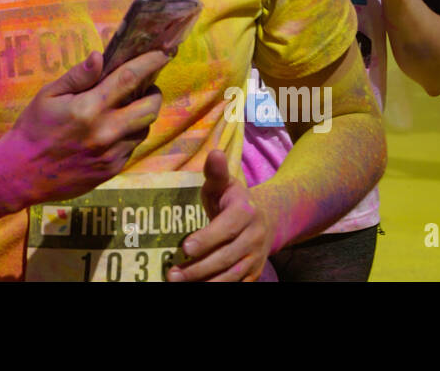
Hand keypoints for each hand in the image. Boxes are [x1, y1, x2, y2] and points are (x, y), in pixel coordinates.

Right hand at [0, 49, 169, 206]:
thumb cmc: (33, 128)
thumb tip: (99, 56)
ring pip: (143, 129)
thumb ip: (77, 76)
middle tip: (144, 87)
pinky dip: (128, 135)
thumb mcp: (48, 95)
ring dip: (139, 115)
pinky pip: (131, 147)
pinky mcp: (112, 170)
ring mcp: (112, 154)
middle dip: (153, 93)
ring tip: (123, 109)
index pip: (130, 79)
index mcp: (89, 108)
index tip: (162, 53)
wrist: (21, 174)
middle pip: (150, 108)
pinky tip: (110, 132)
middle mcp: (106, 132)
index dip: (150, 63)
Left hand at [167, 150, 271, 281]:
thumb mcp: (224, 183)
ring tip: (178, 282)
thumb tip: (215, 152)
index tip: (185, 248)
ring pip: (232, 275)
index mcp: (245, 212)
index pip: (226, 228)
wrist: (267, 218)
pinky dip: (217, 287)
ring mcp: (255, 257)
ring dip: (205, 282)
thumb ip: (216, 172)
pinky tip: (196, 288)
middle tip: (173, 273)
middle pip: (226, 257)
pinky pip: (238, 284)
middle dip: (199, 267)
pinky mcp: (254, 273)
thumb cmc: (233, 199)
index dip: (207, 239)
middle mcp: (254, 237)